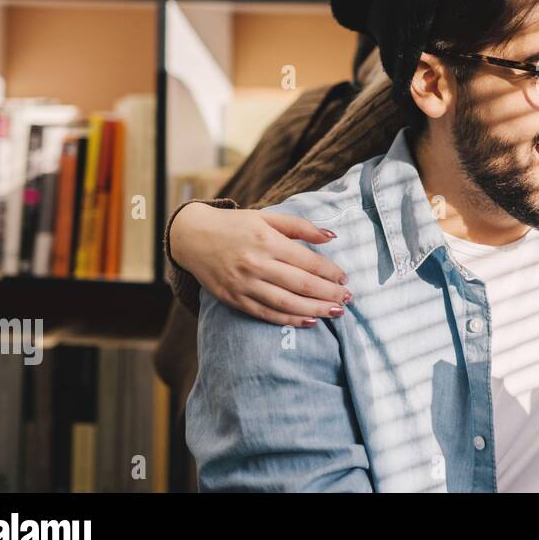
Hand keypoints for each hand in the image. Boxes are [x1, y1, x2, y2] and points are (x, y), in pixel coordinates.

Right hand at [169, 203, 349, 326]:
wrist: (191, 237)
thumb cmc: (235, 225)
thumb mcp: (267, 217)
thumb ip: (300, 226)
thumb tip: (331, 236)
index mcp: (267, 241)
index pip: (307, 261)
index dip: (330, 272)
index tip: (345, 278)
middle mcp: (256, 264)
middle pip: (300, 285)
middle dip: (328, 294)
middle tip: (347, 298)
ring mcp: (244, 284)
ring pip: (286, 303)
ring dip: (314, 310)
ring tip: (335, 312)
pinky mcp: (234, 299)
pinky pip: (266, 314)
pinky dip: (289, 321)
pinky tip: (308, 321)